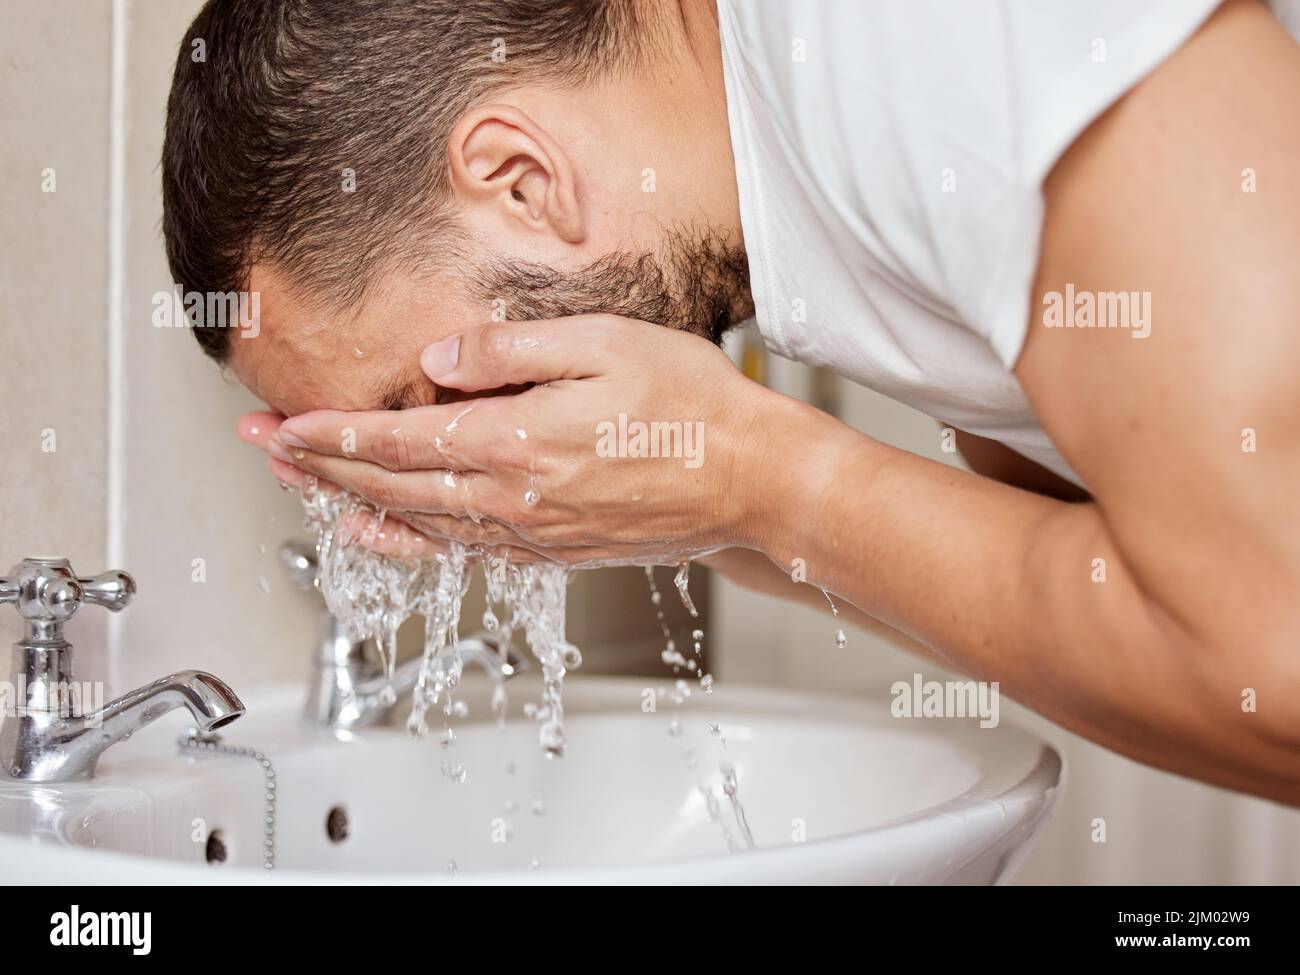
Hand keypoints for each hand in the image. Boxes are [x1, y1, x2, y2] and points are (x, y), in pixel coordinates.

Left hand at [255, 315, 774, 566]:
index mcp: (514, 442)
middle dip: (317, 465)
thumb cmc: (688, 406)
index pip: (394, 440)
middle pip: (390, 485)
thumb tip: (436, 357)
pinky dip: (408, 543)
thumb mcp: (600, 343)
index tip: (279, 424)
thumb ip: (507, 349)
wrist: (750, 481)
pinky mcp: (554, 552)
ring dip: (351, 502)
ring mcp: (530, 535)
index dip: (330, 433)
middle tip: (261, 449)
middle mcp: (510, 500)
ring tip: (301, 488)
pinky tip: (382, 534)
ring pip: (417, 523)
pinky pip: (461, 552)